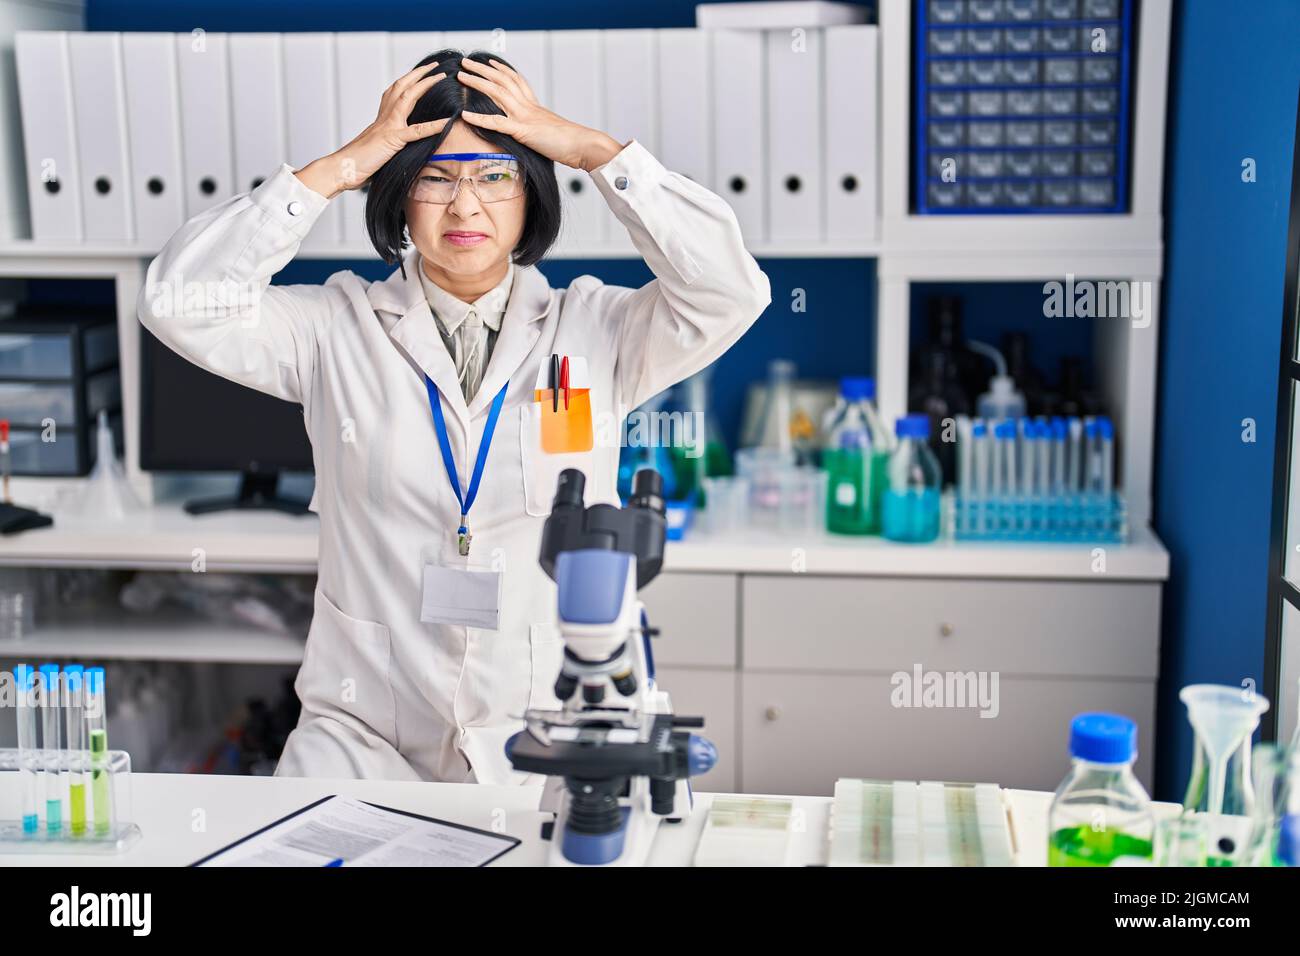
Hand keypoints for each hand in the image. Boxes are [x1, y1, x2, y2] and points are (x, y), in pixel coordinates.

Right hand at [295, 64, 449, 198]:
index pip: (397, 93)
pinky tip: (448, 122)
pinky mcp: (392, 140)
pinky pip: (416, 131)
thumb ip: (389, 144)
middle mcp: (385, 117)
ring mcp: (388, 126)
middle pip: (402, 86)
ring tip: (440, 76)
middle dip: (419, 73)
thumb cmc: (358, 163)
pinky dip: (434, 126)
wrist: (341, 168)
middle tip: (434, 65)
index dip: (410, 81)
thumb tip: (398, 148)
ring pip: (408, 97)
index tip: (422, 73)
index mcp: (382, 118)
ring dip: (425, 84)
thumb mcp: (378, 149)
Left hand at [457, 58, 623, 171]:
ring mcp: (525, 117)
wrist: (584, 145)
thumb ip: (541, 129)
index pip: (516, 81)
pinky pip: (497, 123)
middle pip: (502, 80)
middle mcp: (528, 106)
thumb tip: (538, 135)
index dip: (502, 70)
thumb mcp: (552, 132)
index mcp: (535, 106)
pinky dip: (479, 119)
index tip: (491, 63)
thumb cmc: (573, 143)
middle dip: (482, 69)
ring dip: (477, 82)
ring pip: (497, 93)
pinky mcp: (524, 131)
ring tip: (461, 75)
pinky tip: (465, 115)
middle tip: (466, 61)